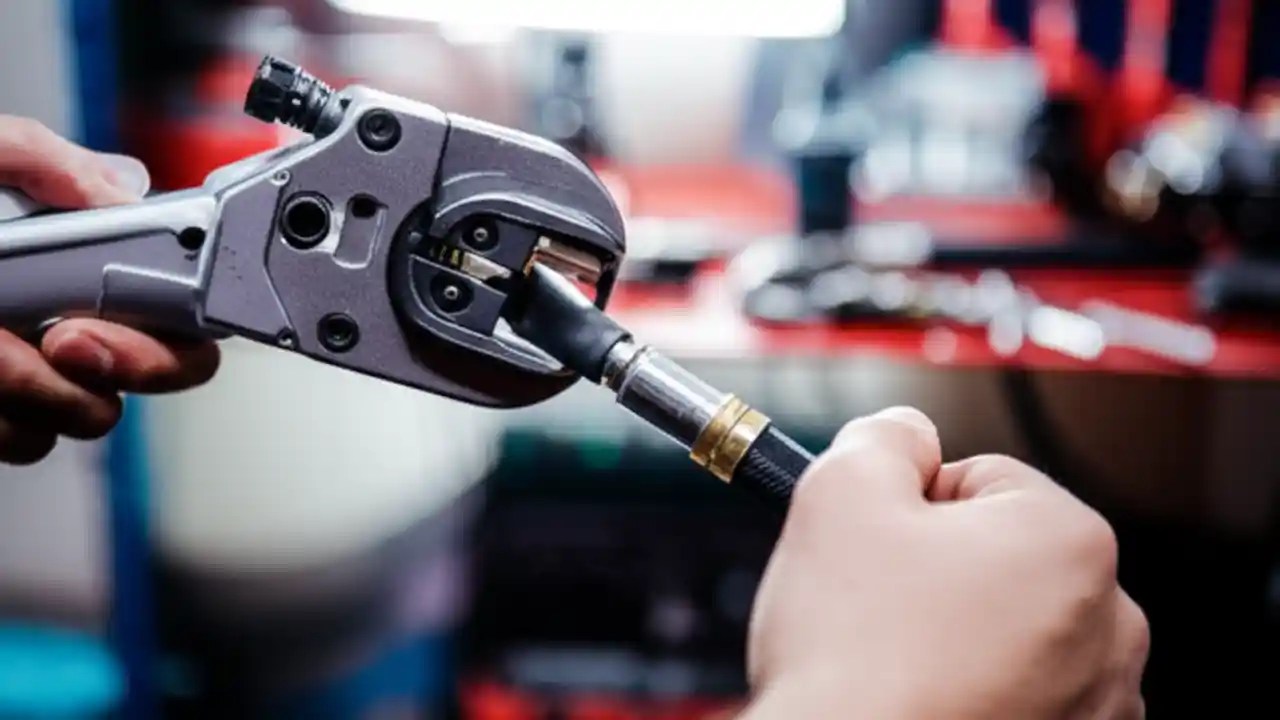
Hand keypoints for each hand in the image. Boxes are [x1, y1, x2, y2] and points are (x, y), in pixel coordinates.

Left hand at [0, 116, 219, 463]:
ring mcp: (32, 372)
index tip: (128, 308)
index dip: (177, 321)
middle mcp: (71, 317)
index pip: (182, 303)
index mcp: (79, 256)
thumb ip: (41, 159)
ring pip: (88, 415)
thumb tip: (122, 189)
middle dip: (124, 362)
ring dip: (31, 388)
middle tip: (64, 337)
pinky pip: (23, 439)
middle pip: (163, 372)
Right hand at [743, 407, 1148, 718]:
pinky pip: (1024, 693)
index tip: (879, 549)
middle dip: (940, 571)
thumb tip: (906, 433)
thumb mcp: (840, 493)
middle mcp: (1109, 622)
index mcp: (1068, 540)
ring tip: (897, 662)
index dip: (911, 507)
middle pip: (1001, 555)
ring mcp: (1099, 700)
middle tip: (878, 607)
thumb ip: (883, 435)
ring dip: (960, 634)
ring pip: (1010, 627)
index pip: (979, 478)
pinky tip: (927, 701)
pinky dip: (979, 692)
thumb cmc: (851, 659)